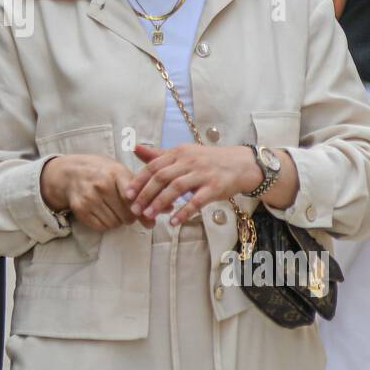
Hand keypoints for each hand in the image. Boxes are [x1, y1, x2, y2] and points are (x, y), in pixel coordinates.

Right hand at [39, 154, 138, 232]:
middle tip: (128, 211)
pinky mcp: (80, 209)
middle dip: (131, 216)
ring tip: (114, 210)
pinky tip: (104, 213)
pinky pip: (102, 227)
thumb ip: (142, 191)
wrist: (72, 173)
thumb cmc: (103, 173)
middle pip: (127, 215)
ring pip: (115, 223)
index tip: (144, 213)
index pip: (132, 197)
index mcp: (115, 172)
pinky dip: (106, 224)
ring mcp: (89, 198)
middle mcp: (101, 185)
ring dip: (118, 221)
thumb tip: (164, 212)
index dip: (141, 209)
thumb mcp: (122, 173)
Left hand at [126, 144, 259, 225]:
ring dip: (160, 203)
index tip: (127, 194)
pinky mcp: (214, 187)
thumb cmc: (207, 160)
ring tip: (149, 216)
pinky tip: (174, 221)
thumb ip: (159, 155)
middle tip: (134, 209)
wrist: (241, 164)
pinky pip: (196, 201)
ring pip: (176, 188)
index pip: (153, 166)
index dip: (139, 180)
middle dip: (145, 194)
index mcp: (179, 152)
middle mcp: (189, 161)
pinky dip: (184, 211)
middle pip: (162, 177)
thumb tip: (135, 147)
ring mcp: (202, 174)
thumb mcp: (183, 153)